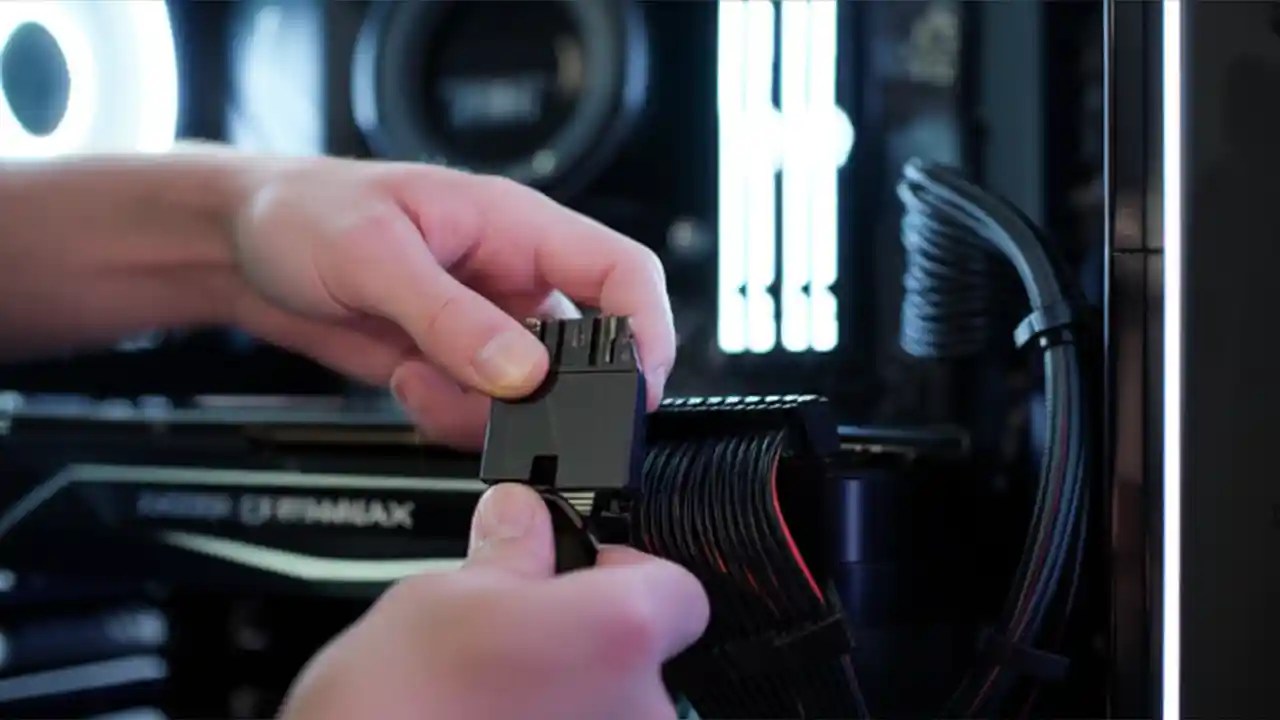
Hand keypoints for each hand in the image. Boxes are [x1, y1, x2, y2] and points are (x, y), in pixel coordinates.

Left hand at [230, 157, 673, 446]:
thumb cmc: (303, 212)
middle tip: (510, 412)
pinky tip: (408, 382)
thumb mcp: (374, 256)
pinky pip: (483, 409)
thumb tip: (523, 373)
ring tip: (422, 380)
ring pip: (532, 393)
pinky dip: (450, 415)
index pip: (621, 270)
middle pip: (586, 347)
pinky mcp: (454, 361)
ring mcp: (485, 323)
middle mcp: (511, 276)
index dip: (647, 329)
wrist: (239, 246)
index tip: (640, 388)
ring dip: (484, 410)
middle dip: (554, 394)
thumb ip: (451, 318)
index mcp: (516, 225)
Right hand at [279, 484, 708, 719]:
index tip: (573, 579)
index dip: (625, 576)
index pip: (676, 591)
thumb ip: (505, 556)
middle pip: (641, 662)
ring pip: (608, 717)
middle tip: (513, 648)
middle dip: (585, 649)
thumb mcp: (436, 597)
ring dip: (566, 707)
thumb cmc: (391, 712)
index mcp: (620, 633)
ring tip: (490, 705)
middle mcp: (645, 712)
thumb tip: (520, 519)